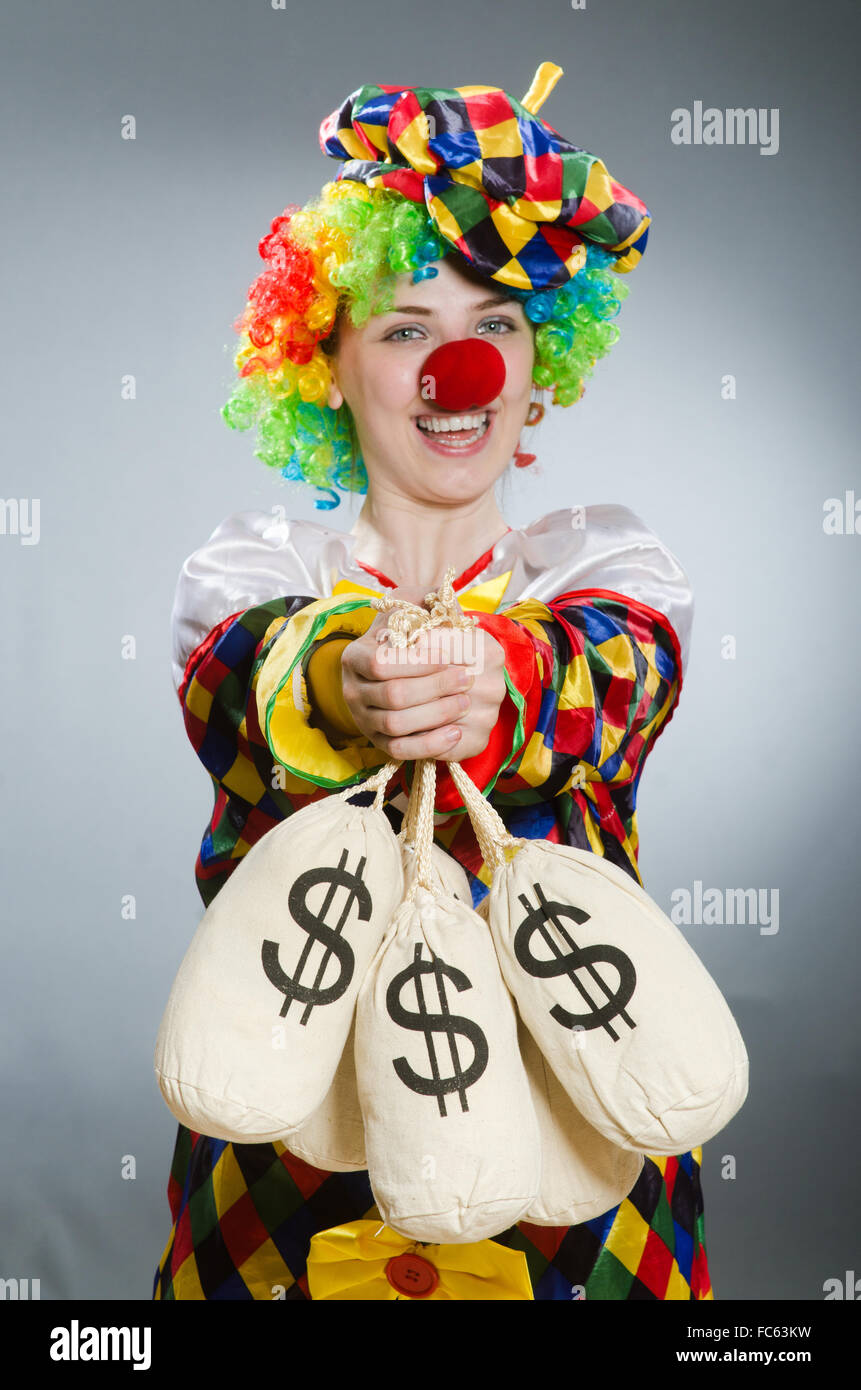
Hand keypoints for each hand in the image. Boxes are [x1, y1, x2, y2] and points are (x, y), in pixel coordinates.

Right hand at [340, 590, 506, 762]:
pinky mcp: (379, 742)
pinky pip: (401, 751)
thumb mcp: (408, 611)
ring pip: (396, 725)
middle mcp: (353, 690)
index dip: (418, 662)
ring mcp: (364, 720)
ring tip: (465, 703)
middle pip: (392, 695)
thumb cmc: (404, 638)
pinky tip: (456, 733)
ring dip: (435, 714)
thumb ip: (426, 599)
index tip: (449, 656)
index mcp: (355, 656)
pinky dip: (429, 745)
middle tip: (468, 679)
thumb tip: (446, 601)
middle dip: (435, 687)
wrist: (388, 671)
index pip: (381, 662)